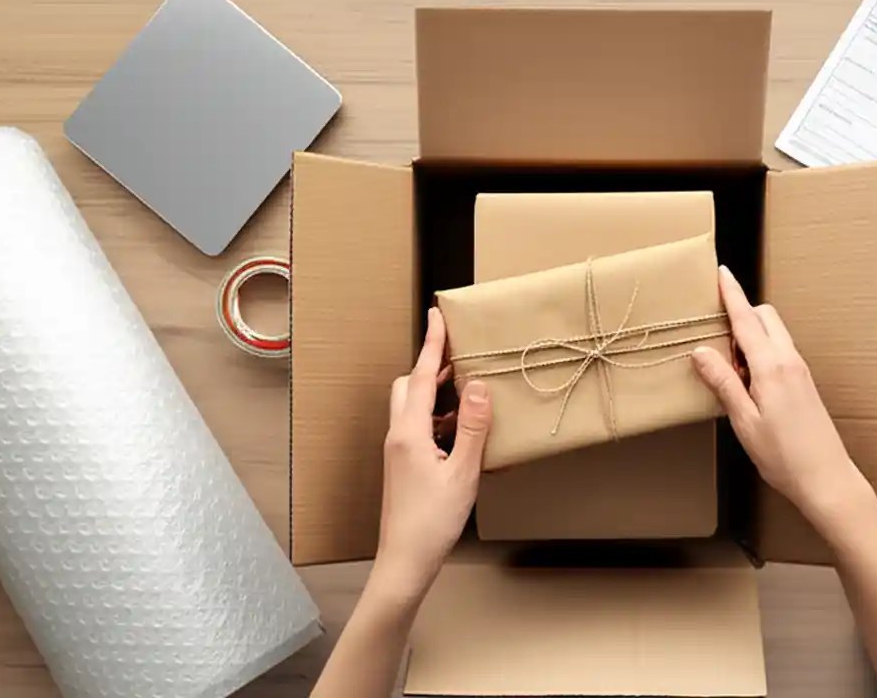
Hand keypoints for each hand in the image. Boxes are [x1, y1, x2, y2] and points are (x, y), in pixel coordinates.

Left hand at [374, 307, 491, 594]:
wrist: (405, 561)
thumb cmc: (432, 522)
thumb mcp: (463, 473)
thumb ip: (473, 428)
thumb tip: (478, 386)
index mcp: (410, 433)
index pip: (423, 377)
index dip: (433, 345)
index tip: (438, 315)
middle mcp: (398, 436)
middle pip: (411, 386)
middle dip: (434, 368)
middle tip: (461, 355)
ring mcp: (398, 452)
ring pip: (414, 408)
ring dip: (439, 395)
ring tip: (470, 391)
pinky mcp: (403, 466)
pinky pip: (419, 429)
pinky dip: (439, 421)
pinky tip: (463, 433)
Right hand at [691, 267, 875, 534]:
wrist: (827, 478)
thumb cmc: (784, 456)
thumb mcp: (743, 421)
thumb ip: (723, 382)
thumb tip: (701, 352)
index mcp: (772, 367)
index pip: (746, 319)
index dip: (731, 294)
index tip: (721, 273)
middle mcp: (789, 361)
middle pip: (764, 318)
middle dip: (741, 314)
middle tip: (714, 334)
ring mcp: (801, 370)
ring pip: (774, 334)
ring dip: (750, 337)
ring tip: (728, 367)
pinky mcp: (805, 383)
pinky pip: (781, 352)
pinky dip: (761, 353)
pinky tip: (748, 382)